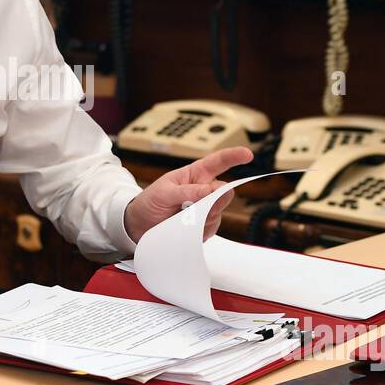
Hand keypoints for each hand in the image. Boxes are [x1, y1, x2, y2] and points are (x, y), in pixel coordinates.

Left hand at [123, 146, 253, 243]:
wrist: (137, 226)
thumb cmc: (149, 202)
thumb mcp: (163, 193)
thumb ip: (187, 191)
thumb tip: (211, 190)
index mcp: (194, 175)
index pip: (217, 162)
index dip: (233, 156)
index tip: (247, 154)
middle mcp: (202, 191)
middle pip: (223, 193)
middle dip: (217, 200)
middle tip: (203, 206)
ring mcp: (203, 210)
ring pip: (218, 213)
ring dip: (204, 217)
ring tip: (181, 218)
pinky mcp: (201, 227)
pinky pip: (210, 229)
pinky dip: (200, 230)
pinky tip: (185, 229)